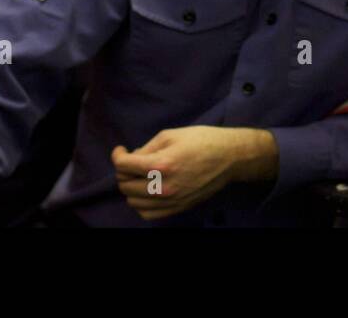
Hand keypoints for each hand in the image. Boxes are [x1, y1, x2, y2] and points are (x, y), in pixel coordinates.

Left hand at [111, 126, 276, 220]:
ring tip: (139, 176)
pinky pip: (148, 214)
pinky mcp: (178, 208)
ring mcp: (170, 200)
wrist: (230, 158)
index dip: (117, 155)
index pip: (123, 166)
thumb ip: (147, 147)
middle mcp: (163, 186)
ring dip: (131, 188)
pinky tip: (147, 191)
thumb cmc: (202, 140)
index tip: (121, 150)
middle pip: (125, 185)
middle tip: (132, 162)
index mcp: (161, 164)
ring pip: (133, 202)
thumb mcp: (171, 134)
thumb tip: (133, 158)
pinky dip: (141, 204)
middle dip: (123, 171)